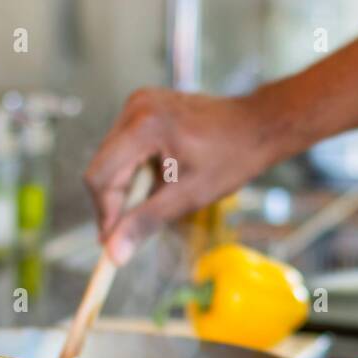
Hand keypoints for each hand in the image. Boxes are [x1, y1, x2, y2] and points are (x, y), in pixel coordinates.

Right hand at [84, 88, 281, 263]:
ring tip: (157, 198)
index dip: (103, 213)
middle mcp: (135, 108)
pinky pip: (124, 146)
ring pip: (110, 159)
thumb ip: (145, 223)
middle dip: (114, 202)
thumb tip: (113, 254)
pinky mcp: (144, 106)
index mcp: (144, 126)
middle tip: (131, 230)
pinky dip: (135, 170)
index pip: (99, 176)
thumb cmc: (231, 159)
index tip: (113, 241)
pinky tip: (160, 178)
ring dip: (125, 187)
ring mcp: (139, 103)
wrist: (257, 125)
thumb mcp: (187, 197)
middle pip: (101, 167)